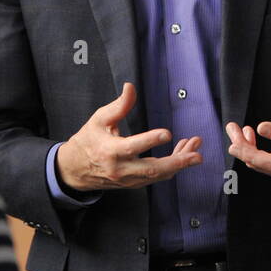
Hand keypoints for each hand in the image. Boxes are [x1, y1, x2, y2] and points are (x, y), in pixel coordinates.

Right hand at [57, 82, 201, 190]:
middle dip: (177, 163)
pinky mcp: (134, 183)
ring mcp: (128, 179)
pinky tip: (183, 154)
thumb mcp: (99, 119)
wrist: (74, 169)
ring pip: (158, 175)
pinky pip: (156, 177)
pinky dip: (171, 167)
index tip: (167, 133)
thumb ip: (118, 105)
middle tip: (195, 155)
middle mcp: (121, 168)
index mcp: (110, 151)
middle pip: (152, 169)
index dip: (150, 140)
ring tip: (196, 152)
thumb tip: (130, 87)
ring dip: (179, 164)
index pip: (133, 147)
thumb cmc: (87, 141)